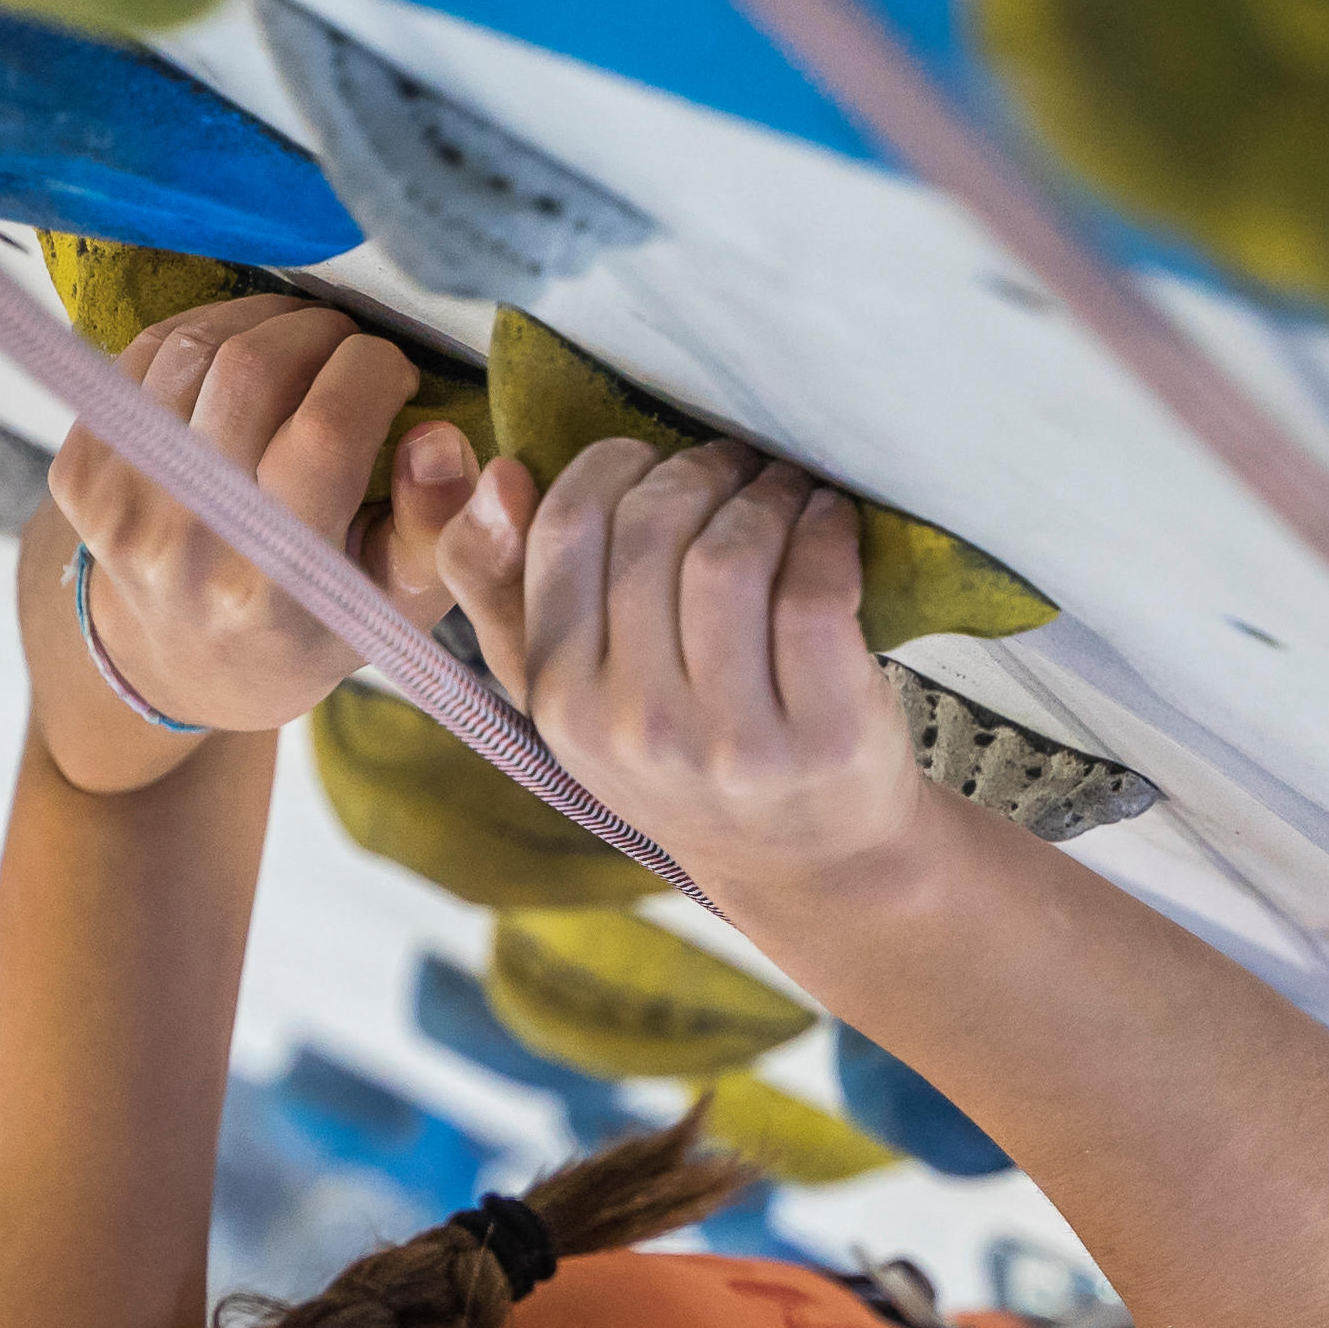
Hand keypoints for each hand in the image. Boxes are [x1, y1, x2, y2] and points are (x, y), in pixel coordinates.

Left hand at [46, 295, 481, 740]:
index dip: (374, 372)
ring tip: (302, 349)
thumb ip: (436, 527)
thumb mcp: (398, 605)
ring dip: (263, 324)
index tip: (396, 377)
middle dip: (322, 333)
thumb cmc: (312, 626)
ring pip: (196, 346)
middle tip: (350, 352)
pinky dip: (204, 337)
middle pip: (254, 370)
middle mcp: (185, 546)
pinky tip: (239, 367)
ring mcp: (119, 506)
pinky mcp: (76, 473)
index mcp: (274, 587)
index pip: (325, 433)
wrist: (186, 662)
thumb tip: (439, 437)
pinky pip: (145, 357)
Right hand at [434, 438, 927, 894]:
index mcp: (561, 702)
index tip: (653, 461)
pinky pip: (813, 589)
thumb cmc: (686, 754)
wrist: (809, 866)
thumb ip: (504, 588)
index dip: (616, 466)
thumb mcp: (574, 694)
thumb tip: (499, 474)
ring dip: (768, 493)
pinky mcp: (825, 736)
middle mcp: (638, 728)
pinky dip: (826, 530)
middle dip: (702, 470)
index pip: (567, 530)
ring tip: (784, 490)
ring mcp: (733, 740)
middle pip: (655, 528)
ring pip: (732, 552)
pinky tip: (829, 523)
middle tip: (737, 466)